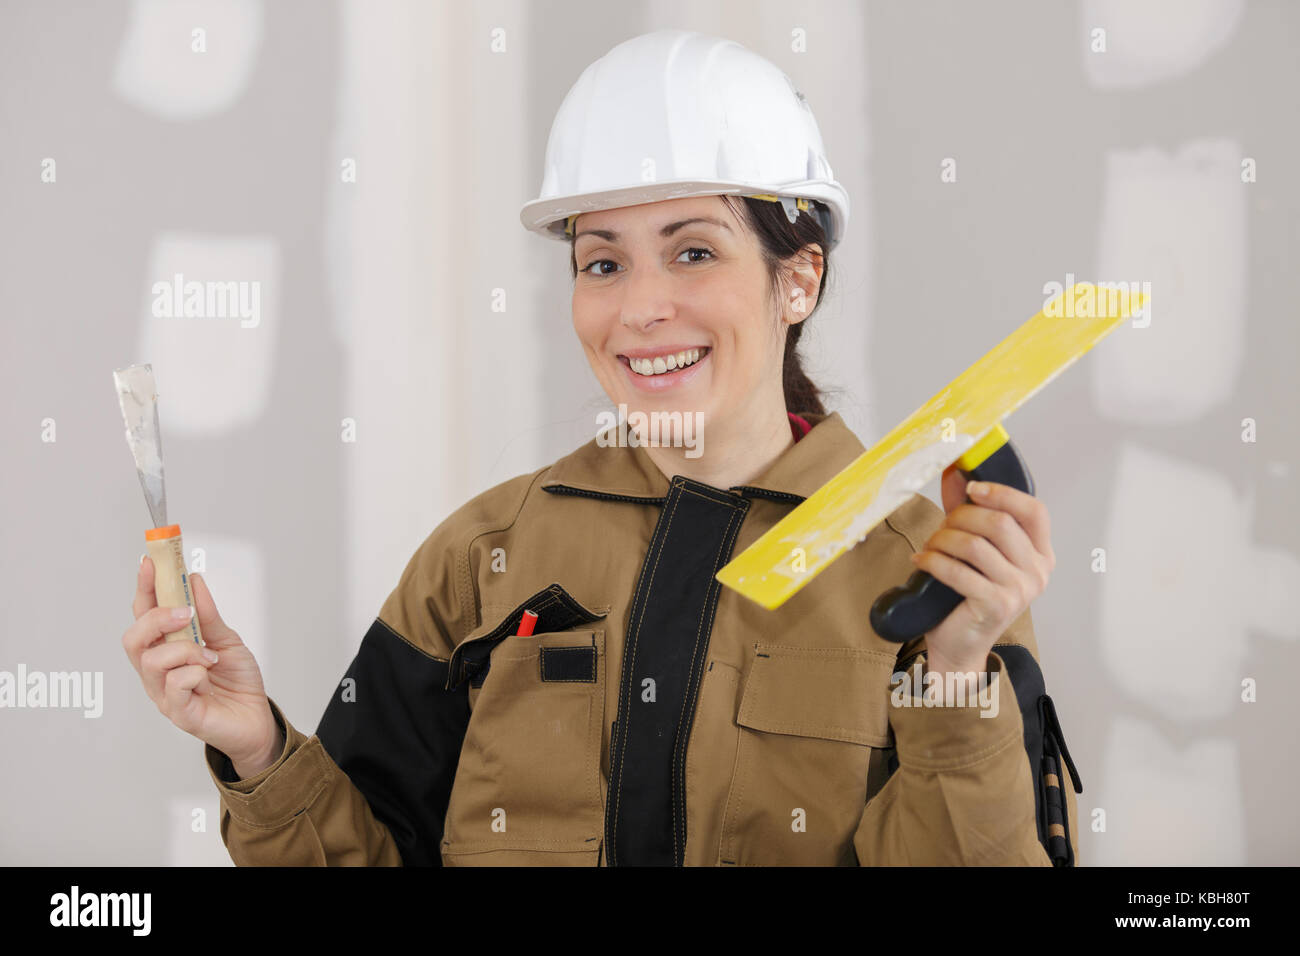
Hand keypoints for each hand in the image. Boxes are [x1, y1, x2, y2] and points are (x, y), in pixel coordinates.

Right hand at [122, 556, 282, 775]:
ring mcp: (164, 693)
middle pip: (133, 638)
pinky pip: (173, 686)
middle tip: (185, 614)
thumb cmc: (237, 681)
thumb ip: (208, 614)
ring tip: (209, 655)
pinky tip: (207, 675)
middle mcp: (158, 671)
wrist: (257, 717)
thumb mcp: (227, 639)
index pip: (144, 615)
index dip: (145, 589)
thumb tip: (193, 581)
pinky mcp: (178, 712)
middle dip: (156, 618)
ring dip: (185, 649)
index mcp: (166, 649)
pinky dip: (193, 672)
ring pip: (151, 661)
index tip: (151, 562)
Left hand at [910, 464, 1055, 672]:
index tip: (973, 487)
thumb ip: (968, 510)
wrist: (960, 645)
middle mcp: (1038, 572)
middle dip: (961, 517)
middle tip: (941, 527)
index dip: (1003, 493)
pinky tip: (920, 561)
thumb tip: (954, 470)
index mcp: (1040, 553)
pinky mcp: (996, 605)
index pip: (1034, 511)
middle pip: (999, 523)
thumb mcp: (973, 548)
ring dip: (943, 540)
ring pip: (975, 545)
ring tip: (929, 547)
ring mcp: (1020, 591)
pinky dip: (933, 561)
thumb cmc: (967, 594)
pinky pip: (959, 571)